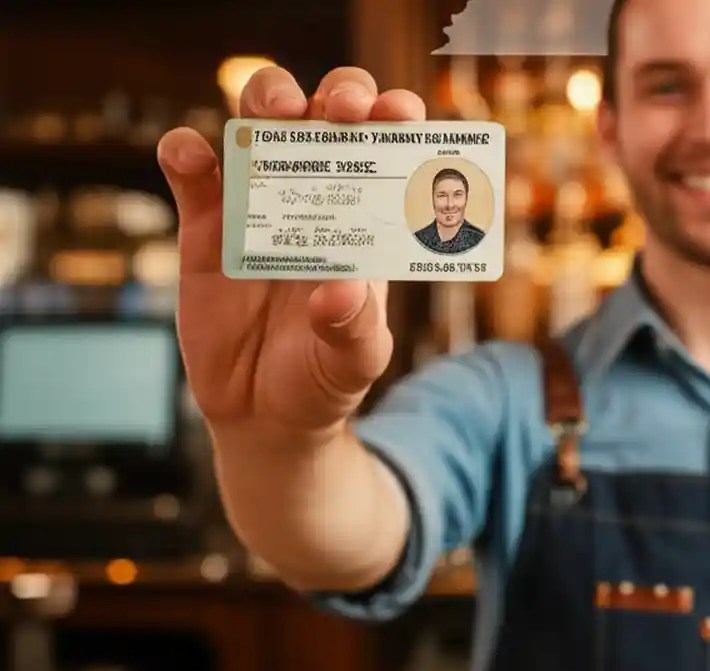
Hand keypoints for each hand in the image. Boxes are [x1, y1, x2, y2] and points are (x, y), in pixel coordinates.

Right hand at [157, 67, 425, 440]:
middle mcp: (317, 196)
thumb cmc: (325, 378)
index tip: (397, 115)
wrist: (265, 414)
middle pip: (328, 115)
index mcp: (367, 218)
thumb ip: (355, 327)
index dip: (395, 116)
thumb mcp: (356, 360)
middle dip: (339, 93)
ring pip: (261, 122)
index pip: (389, 147)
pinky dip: (186, 152)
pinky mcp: (205, 226)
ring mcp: (259, 204)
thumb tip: (339, 289)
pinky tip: (192, 160)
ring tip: (276, 114)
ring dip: (268, 99)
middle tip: (342, 110)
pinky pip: (191, 171)